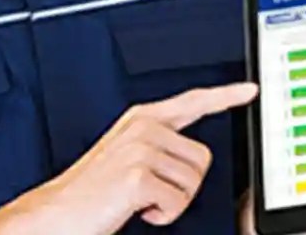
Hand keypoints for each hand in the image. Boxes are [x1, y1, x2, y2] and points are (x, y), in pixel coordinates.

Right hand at [0, 82, 256, 234]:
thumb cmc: (90, 192)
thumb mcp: (126, 156)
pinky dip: (162, 216)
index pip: (193, 101)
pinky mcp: (138, 174)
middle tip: (149, 192)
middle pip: (202, 158)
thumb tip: (193, 156)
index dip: (225, 95)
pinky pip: (177, 202)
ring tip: (138, 200)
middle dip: (184, 185)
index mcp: (143, 119)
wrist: (55, 214)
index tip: (250, 89)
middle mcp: (144, 127)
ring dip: (171, 202)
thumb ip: (159, 145)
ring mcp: (141, 148)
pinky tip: (135, 209)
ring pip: (193, 182)